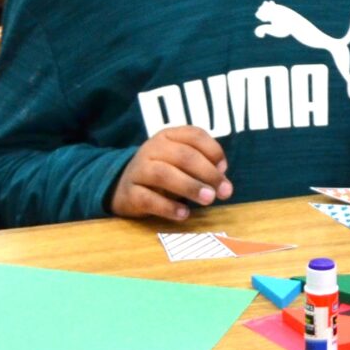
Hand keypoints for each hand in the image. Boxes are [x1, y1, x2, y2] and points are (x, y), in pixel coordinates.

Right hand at [111, 126, 232, 221]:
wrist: (125, 187)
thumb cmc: (163, 173)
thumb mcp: (182, 163)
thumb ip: (203, 167)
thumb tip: (222, 179)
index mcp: (168, 136)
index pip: (195, 135)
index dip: (214, 151)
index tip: (224, 169)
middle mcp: (151, 148)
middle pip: (183, 156)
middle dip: (208, 173)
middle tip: (225, 191)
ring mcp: (138, 170)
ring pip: (163, 174)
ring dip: (190, 186)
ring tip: (209, 199)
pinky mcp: (130, 193)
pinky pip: (148, 199)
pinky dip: (168, 207)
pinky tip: (184, 214)